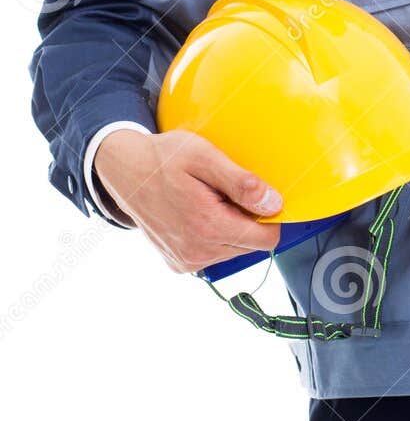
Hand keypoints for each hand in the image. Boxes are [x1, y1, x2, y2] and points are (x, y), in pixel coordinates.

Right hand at [93, 125, 284, 274]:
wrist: (125, 171)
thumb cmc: (164, 159)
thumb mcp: (206, 158)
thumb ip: (242, 183)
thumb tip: (274, 204)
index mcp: (207, 227)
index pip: (266, 238)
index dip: (269, 215)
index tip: (257, 195)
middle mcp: (197, 252)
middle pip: (251, 244)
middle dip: (247, 219)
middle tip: (224, 193)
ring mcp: (186, 260)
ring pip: (233, 249)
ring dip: (230, 226)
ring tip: (208, 200)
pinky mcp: (178, 262)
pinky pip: (213, 253)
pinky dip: (214, 234)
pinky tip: (198, 213)